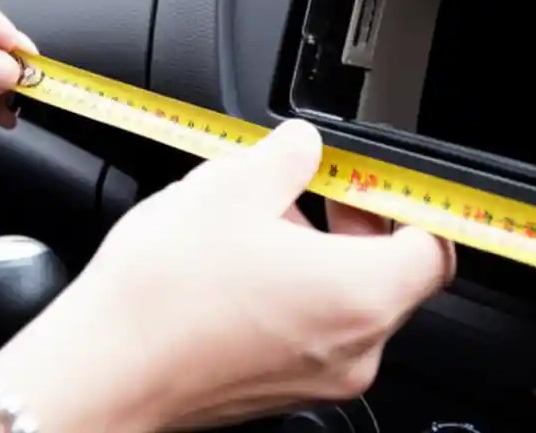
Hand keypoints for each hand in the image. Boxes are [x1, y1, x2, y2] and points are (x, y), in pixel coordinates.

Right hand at [0, 120, 455, 431]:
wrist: (101, 372)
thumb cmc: (163, 295)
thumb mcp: (230, 186)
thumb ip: (288, 155)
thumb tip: (304, 145)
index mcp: (361, 294)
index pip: (434, 248)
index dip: (408, 204)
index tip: (373, 180)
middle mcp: (354, 348)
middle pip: (391, 274)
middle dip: (354, 222)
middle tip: (310, 188)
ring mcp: (318, 378)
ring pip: (346, 302)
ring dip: (318, 255)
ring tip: (256, 223)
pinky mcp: (281, 390)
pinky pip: (311, 331)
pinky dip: (293, 293)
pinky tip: (238, 265)